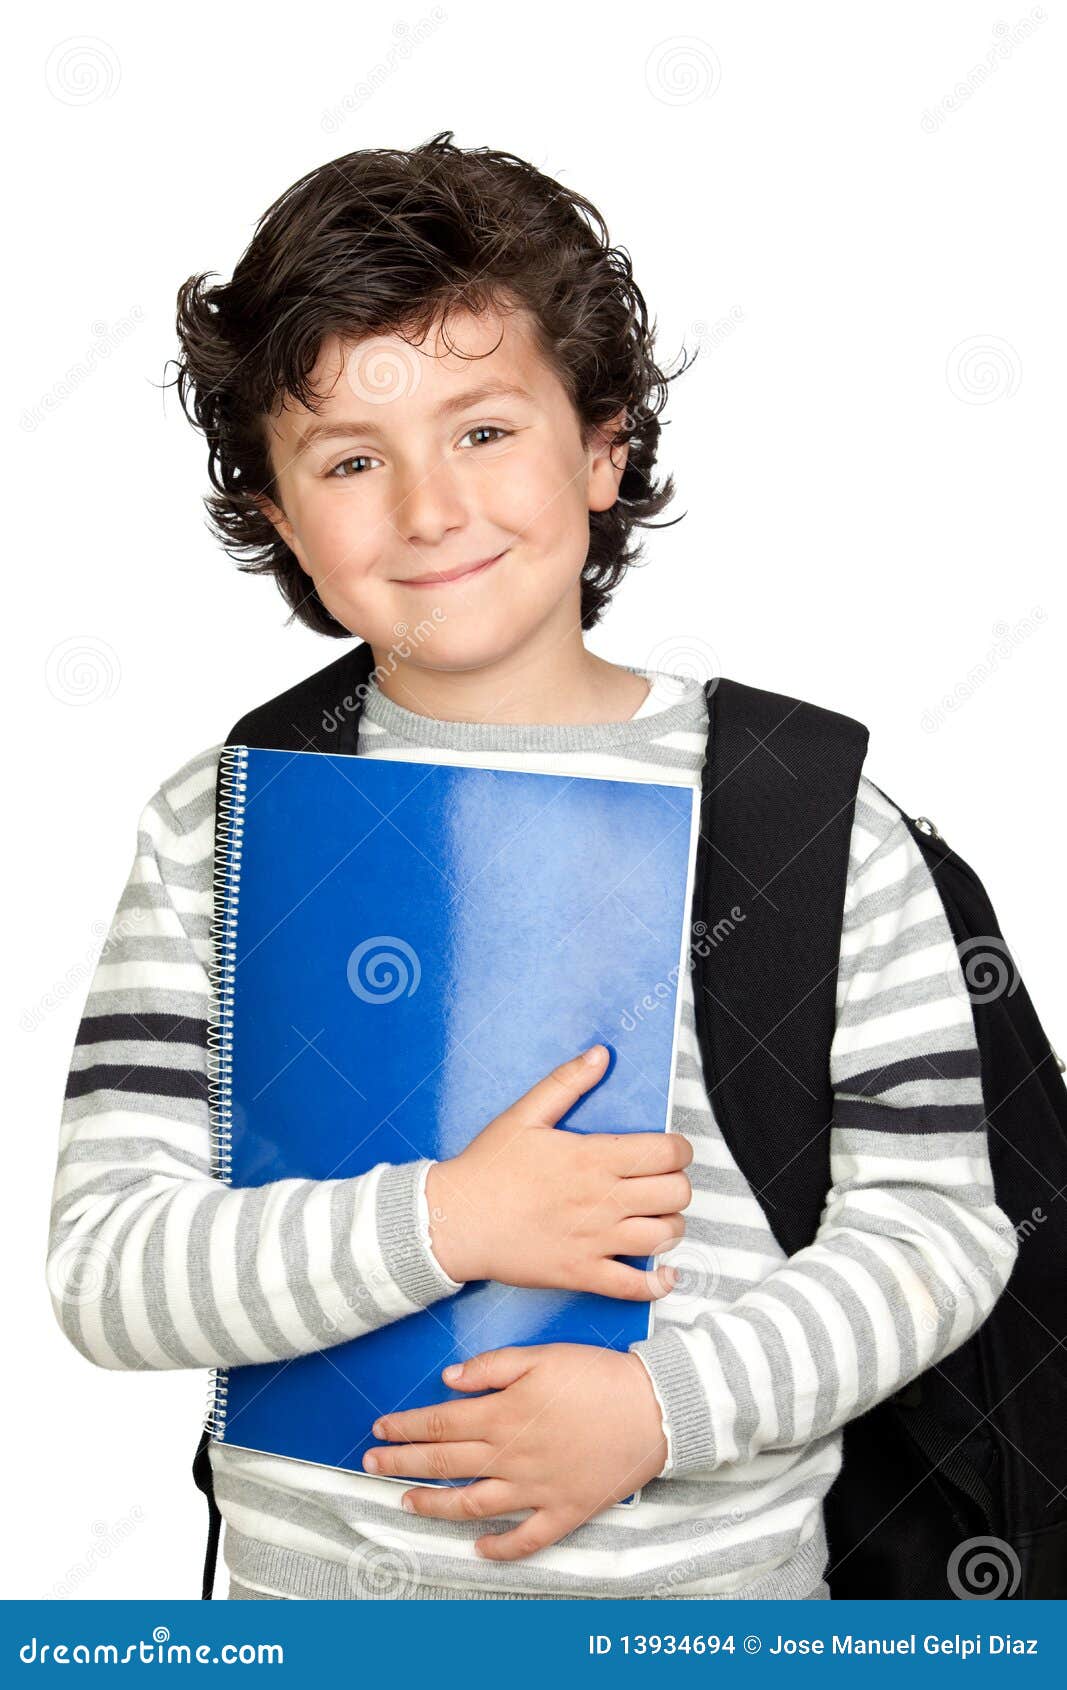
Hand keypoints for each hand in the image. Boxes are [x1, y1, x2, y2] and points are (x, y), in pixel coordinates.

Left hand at [363, 1342, 668, 1557]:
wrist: (656, 1409)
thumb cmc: (599, 1376)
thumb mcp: (542, 1355)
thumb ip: (492, 1367)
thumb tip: (448, 1380)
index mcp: (504, 1414)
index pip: (440, 1423)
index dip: (405, 1428)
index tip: (380, 1430)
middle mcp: (512, 1457)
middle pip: (446, 1463)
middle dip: (403, 1465)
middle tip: (371, 1466)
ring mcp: (537, 1489)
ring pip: (474, 1505)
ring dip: (435, 1506)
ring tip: (406, 1504)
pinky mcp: (565, 1512)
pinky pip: (526, 1539)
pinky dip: (500, 1549)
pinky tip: (478, 1549)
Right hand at [425, 1045, 691, 1298]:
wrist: (454, 1220)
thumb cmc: (487, 1167)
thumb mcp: (524, 1114)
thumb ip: (567, 1082)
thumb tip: (601, 1055)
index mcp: (592, 1158)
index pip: (665, 1153)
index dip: (680, 1150)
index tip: (671, 1151)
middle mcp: (601, 1199)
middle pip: (675, 1194)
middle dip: (678, 1185)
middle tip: (662, 1183)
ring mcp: (594, 1240)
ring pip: (664, 1237)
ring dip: (671, 1226)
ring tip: (658, 1218)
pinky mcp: (581, 1273)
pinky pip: (633, 1286)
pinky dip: (657, 1283)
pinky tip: (663, 1273)